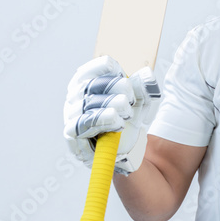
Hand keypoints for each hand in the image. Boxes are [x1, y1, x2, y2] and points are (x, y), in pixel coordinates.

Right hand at [63, 55, 160, 173]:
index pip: (88, 71)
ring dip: (108, 106)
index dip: (102, 68)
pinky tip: (116, 121)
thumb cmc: (129, 121)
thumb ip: (143, 87)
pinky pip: (78, 129)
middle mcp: (75, 100)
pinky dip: (99, 122)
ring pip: (84, 107)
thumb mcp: (140, 102)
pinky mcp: (73, 138)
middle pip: (87, 87)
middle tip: (130, 97)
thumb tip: (147, 73)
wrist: (130, 152)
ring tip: (125, 110)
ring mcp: (72, 118)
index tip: (119, 70)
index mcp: (88, 86)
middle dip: (111, 88)